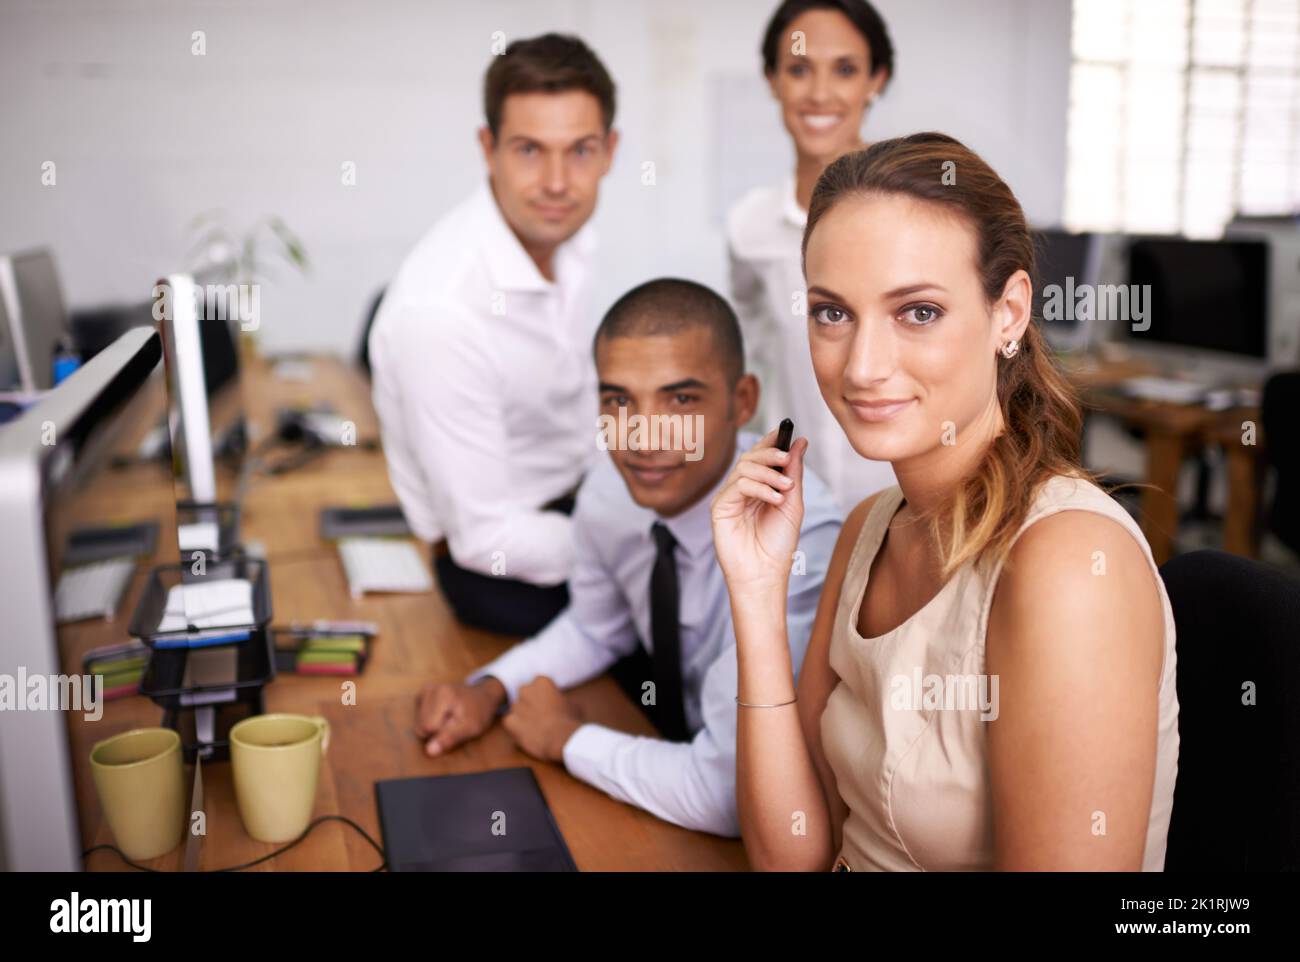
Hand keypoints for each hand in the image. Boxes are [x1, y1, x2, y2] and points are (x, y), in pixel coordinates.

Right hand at [414, 677, 504, 756]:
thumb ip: (450, 738)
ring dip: (433, 727)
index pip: (428, 728)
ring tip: (449, 718)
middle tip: (453, 723)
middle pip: (420, 727)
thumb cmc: (479, 713)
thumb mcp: (471, 728)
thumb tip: (429, 751)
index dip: (441, 734)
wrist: (483, 697)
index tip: (456, 725)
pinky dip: (429, 721)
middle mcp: (430, 689)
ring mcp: (425, 690)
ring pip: (418, 725)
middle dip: (436, 731)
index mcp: (442, 694)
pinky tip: (442, 715)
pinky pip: (418, 718)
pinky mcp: (422, 695)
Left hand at [502, 677, 583, 762]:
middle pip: (525, 694)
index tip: (548, 705)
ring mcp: (516, 705)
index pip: (538, 685)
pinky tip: (527, 733)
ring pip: (516, 709)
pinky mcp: (510, 721)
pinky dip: (515, 728)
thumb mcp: (572, 703)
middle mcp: (526, 690)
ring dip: (523, 716)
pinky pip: (509, 722)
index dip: (543, 696)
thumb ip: (560, 698)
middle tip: (541, 716)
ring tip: (536, 728)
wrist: (562, 739)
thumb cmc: (570, 721)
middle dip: (530, 703)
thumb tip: (559, 701)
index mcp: (542, 682)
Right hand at [710, 426, 807, 597]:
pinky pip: (737, 485)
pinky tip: (774, 498)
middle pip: (749, 457)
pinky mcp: (719, 508)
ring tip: (785, 487)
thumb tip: (800, 442)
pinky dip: (759, 488)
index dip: (770, 441)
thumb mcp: (793, 503)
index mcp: (758, 487)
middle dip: (770, 454)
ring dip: (767, 473)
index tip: (785, 430)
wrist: (765, 575)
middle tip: (786, 459)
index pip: (760, 456)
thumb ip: (794, 472)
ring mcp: (729, 498)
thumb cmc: (778, 545)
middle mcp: (741, 489)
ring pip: (743, 468)